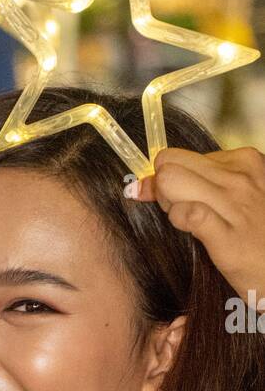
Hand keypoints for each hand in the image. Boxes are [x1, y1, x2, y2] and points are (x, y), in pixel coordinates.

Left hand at [128, 146, 264, 297]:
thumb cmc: (253, 235)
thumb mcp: (230, 198)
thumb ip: (189, 184)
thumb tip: (137, 186)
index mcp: (243, 161)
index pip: (176, 155)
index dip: (168, 178)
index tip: (180, 198)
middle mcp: (240, 177)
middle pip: (168, 165)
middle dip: (162, 188)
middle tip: (182, 210)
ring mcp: (235, 205)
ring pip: (170, 181)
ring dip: (169, 206)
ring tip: (191, 224)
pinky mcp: (228, 235)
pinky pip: (185, 213)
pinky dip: (179, 221)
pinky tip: (194, 233)